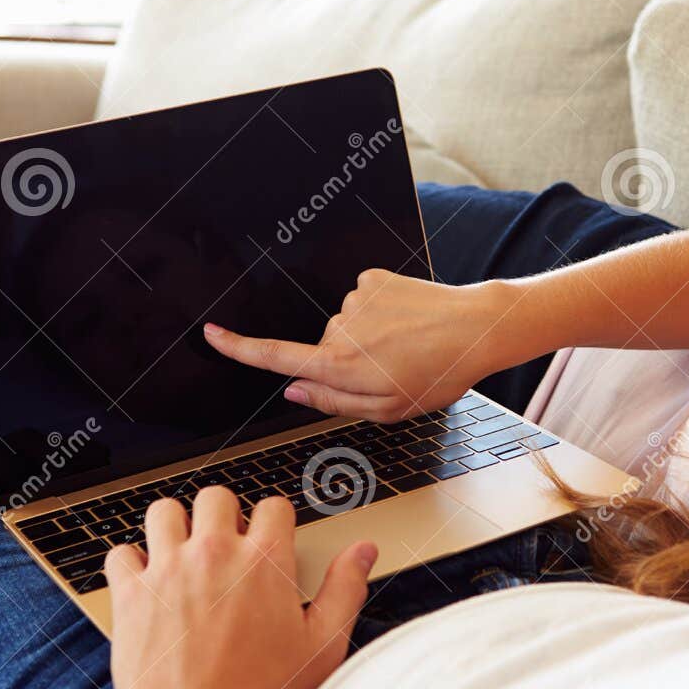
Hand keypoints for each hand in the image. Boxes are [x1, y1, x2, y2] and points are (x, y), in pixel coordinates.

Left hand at [105, 488, 376, 688]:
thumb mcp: (321, 646)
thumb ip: (344, 590)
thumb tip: (362, 551)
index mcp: (264, 561)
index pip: (272, 506)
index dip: (275, 523)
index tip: (269, 542)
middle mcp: (214, 554)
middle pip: (216, 497)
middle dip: (223, 515)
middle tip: (226, 546)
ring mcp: (168, 571)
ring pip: (164, 512)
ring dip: (175, 527)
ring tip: (183, 553)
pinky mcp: (131, 595)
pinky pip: (120, 553)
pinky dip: (131, 562)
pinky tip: (146, 581)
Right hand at [203, 269, 519, 421]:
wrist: (478, 328)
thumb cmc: (438, 375)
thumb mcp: (387, 410)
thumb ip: (335, 403)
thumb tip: (295, 390)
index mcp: (340, 368)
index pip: (275, 357)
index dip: (239, 347)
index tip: (211, 334)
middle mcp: (339, 330)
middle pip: (322, 350)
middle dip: (347, 363)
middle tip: (394, 371)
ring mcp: (355, 300)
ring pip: (346, 326)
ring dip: (370, 338)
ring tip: (410, 346)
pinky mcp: (372, 279)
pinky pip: (364, 301)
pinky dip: (381, 313)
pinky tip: (410, 321)